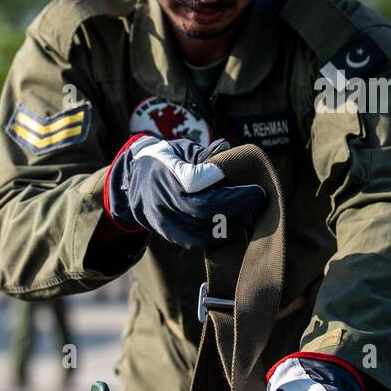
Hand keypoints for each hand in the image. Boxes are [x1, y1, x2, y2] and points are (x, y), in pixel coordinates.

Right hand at [104, 135, 265, 248]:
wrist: (133, 183)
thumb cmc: (166, 162)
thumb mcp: (182, 150)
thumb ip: (205, 154)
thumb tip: (227, 148)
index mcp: (168, 173)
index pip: (199, 182)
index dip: (228, 188)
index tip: (256, 189)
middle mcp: (164, 199)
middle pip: (202, 210)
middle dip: (235, 207)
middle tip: (257, 200)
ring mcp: (164, 220)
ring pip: (201, 231)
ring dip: (230, 225)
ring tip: (248, 214)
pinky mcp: (168, 234)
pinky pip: (196, 242)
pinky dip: (217, 237)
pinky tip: (231, 225)